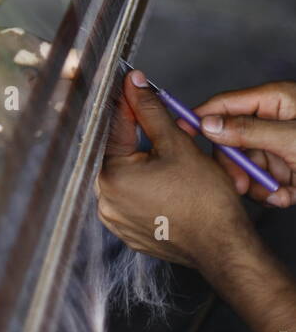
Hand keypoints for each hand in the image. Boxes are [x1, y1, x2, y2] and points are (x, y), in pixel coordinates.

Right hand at [0, 26, 77, 145]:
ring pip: (43, 124)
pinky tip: (12, 94)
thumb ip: (48, 53)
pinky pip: (25, 129)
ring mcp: (5, 136)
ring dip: (45, 106)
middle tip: (53, 74)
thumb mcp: (10, 42)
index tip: (78, 70)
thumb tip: (80, 60)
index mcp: (23, 98)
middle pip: (59, 115)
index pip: (69, 97)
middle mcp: (16, 124)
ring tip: (28, 81)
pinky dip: (27, 114)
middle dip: (61, 96)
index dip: (77, 82)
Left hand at [96, 71, 253, 268]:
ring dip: (142, 160)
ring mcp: (117, 220)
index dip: (129, 103)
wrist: (224, 246)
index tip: (136, 88)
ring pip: (126, 175)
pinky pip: (132, 198)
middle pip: (117, 152)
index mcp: (111, 177)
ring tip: (166, 152)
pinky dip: (145, 184)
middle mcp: (106, 201)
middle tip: (157, 121)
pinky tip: (165, 180)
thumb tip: (135, 85)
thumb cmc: (205, 201)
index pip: (115, 127)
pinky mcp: (130, 232)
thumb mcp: (177, 143)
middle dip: (137, 134)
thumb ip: (150, 110)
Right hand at [178, 81, 295, 207]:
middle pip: (233, 140)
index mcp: (274, 102)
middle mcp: (273, 123)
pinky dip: (273, 194)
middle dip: (236, 165)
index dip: (202, 117)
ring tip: (277, 194)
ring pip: (248, 166)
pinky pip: (265, 182)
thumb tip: (209, 124)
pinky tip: (288, 196)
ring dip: (259, 184)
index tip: (181, 131)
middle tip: (240, 184)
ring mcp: (279, 147)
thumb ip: (249, 130)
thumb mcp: (291, 137)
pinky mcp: (287, 171)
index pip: (226, 105)